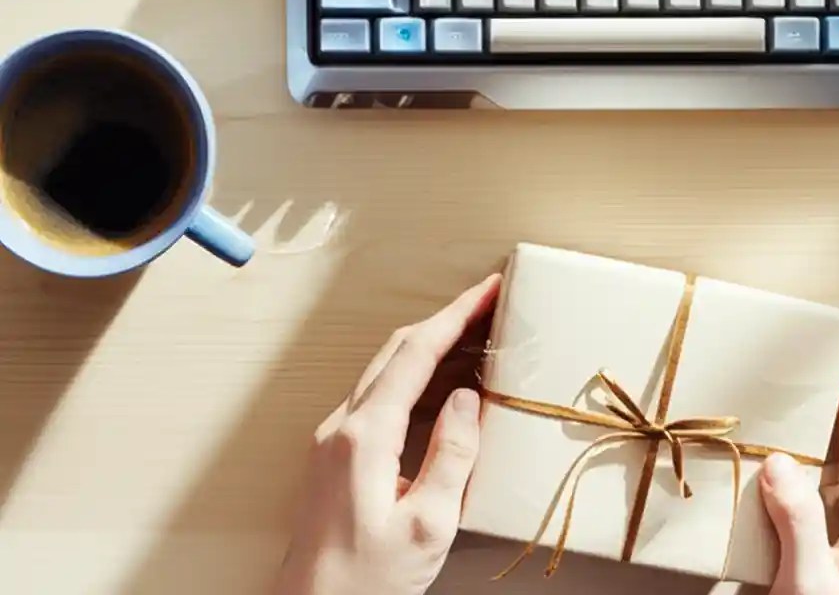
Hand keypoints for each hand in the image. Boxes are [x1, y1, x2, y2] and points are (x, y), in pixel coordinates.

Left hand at [273, 275, 501, 594]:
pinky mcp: (334, 459)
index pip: (416, 354)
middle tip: (488, 303)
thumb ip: (452, 456)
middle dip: (444, 320)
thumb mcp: (428, 525)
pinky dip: (413, 376)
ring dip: (428, 346)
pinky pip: (377, 398)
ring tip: (472, 336)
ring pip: (384, 372)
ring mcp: (332, 442)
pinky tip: (438, 385)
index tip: (489, 290)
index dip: (456, 315)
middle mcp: (341, 428)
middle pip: (396, 352)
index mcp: (364, 436)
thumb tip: (467, 400)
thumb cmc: (367, 582)